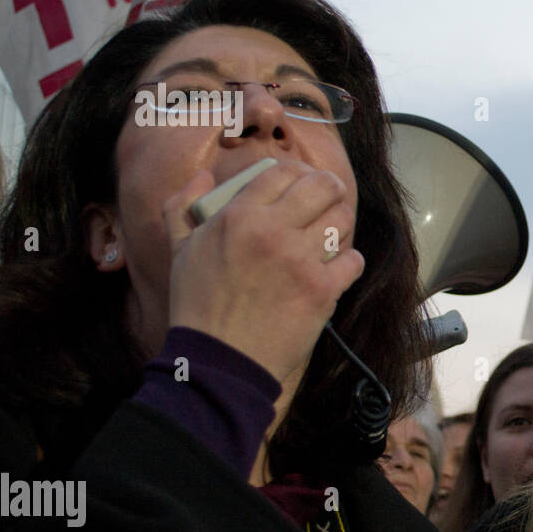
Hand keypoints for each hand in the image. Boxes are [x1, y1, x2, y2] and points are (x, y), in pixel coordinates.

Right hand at [162, 160, 363, 384]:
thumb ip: (183, 206)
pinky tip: (335, 269)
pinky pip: (353, 260)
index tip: (303, 183)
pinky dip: (348, 262)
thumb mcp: (179, 251)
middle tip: (328, 198)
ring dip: (339, 224)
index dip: (299, 172)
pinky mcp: (322, 290)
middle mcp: (272, 232)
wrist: (220, 359)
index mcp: (238, 216)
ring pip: (342, 220)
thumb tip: (204, 176)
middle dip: (330, 188)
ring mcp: (300, 261)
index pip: (283, 172)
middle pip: (322, 186)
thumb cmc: (198, 306)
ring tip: (330, 233)